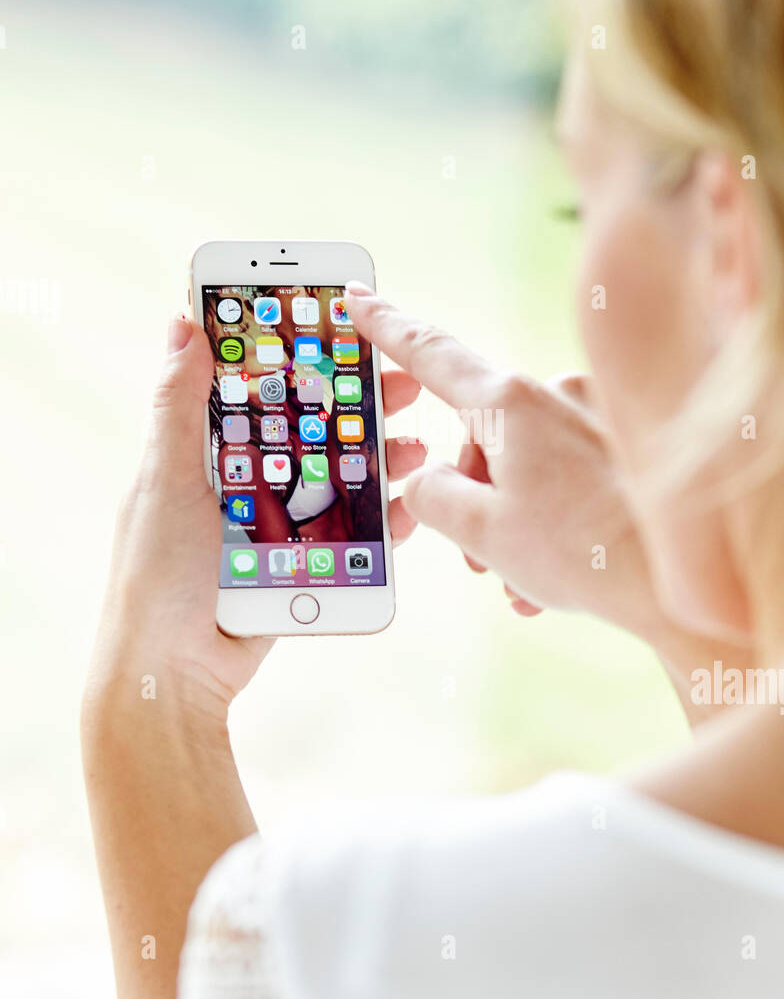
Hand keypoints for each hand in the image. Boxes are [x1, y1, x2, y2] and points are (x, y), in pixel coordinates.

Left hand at [86, 315, 424, 718]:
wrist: (172, 675)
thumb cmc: (156, 578)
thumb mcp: (166, 482)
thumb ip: (180, 406)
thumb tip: (181, 323)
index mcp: (203, 452)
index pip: (252, 387)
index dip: (292, 355)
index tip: (335, 323)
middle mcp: (243, 482)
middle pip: (309, 428)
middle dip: (355, 402)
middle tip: (400, 378)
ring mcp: (275, 525)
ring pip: (337, 477)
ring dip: (378, 457)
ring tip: (413, 445)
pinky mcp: (300, 565)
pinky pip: (349, 533)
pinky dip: (380, 519)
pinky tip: (406, 506)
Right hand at [346, 285, 653, 625]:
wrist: (692, 586)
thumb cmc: (585, 555)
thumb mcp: (481, 533)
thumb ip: (433, 498)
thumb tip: (427, 483)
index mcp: (511, 403)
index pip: (432, 354)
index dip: (386, 328)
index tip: (358, 298)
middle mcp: (556, 393)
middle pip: (483, 435)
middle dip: (473, 496)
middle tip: (480, 560)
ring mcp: (599, 414)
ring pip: (528, 464)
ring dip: (516, 521)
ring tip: (526, 582)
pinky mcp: (631, 444)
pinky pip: (572, 474)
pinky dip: (557, 522)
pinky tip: (559, 578)